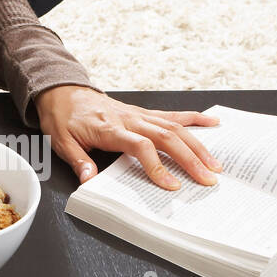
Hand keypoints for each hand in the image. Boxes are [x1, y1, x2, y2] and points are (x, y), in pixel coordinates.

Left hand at [35, 85, 223, 189]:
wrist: (62, 91)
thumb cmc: (63, 117)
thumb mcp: (61, 141)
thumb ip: (78, 161)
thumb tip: (89, 181)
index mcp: (110, 128)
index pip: (140, 146)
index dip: (157, 166)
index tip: (171, 185)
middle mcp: (129, 119)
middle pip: (165, 137)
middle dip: (189, 159)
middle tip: (208, 179)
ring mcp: (138, 114)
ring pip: (174, 127)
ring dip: (197, 145)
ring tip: (215, 164)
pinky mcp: (142, 112)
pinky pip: (171, 114)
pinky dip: (193, 118)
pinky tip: (212, 122)